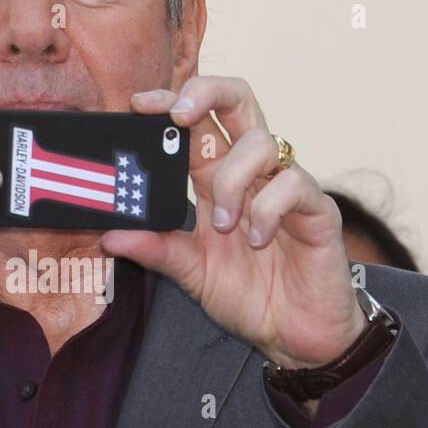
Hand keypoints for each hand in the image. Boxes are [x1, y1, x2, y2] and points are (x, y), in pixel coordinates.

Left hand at [99, 76, 363, 369]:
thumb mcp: (192, 274)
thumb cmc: (249, 296)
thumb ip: (157, 251)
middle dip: (206, 92)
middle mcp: (252, 174)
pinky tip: (258, 240)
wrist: (294, 335)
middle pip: (238, 99)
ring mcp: (287, 187)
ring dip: (232, 179)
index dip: (170, 103)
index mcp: (218, 180)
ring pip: (261, 141)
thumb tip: (110, 236)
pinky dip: (267, 209)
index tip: (139, 105)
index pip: (197, 123)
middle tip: (178, 116)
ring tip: (223, 224)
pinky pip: (293, 184)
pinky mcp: (317, 209)